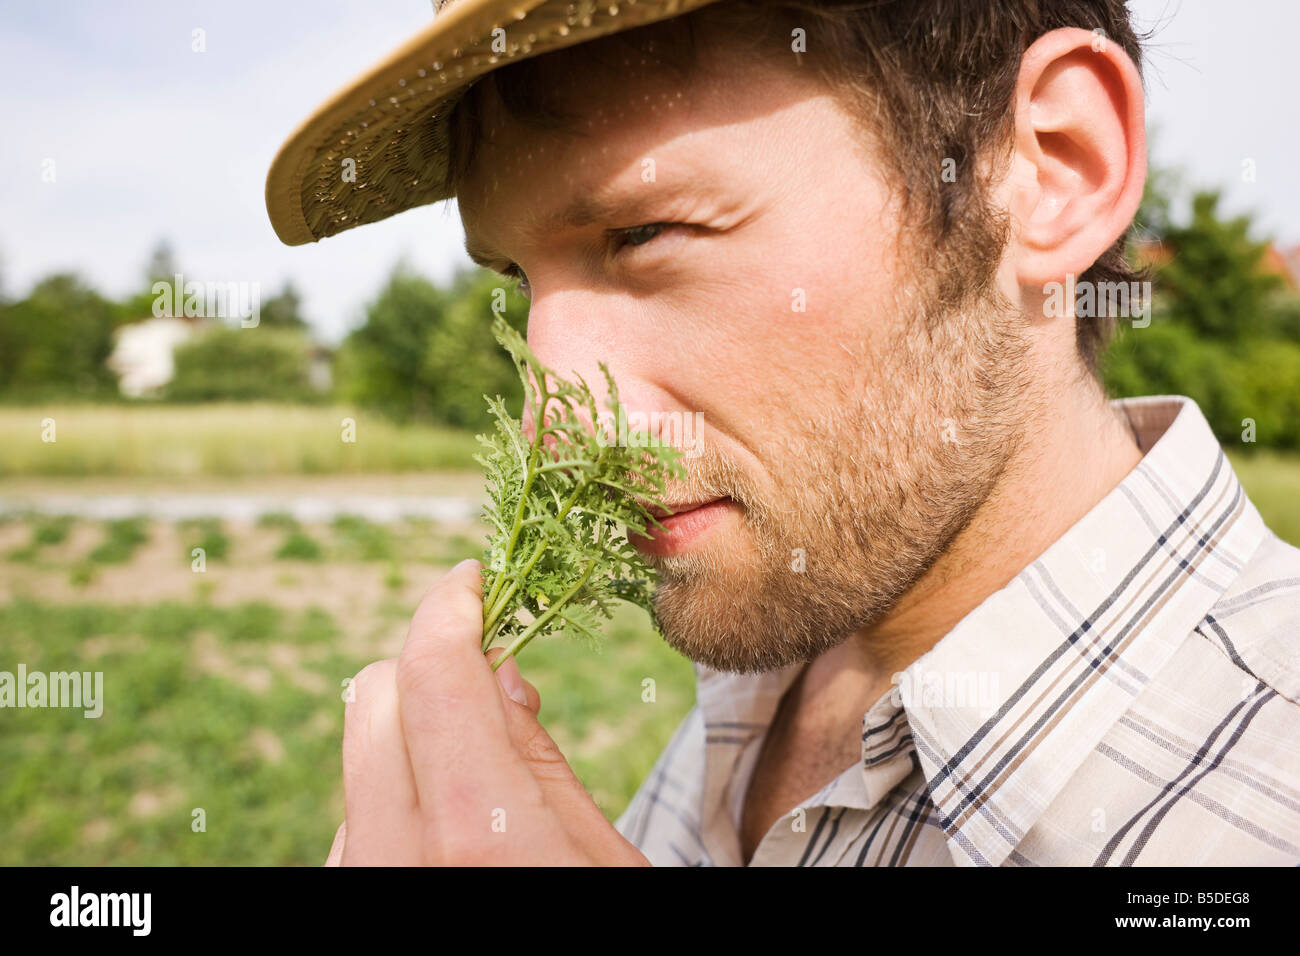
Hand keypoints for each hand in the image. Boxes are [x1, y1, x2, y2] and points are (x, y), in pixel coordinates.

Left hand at [324, 558, 649, 865]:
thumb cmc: (608, 939)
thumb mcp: (606, 857)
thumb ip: (540, 758)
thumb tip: (497, 672)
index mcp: (476, 830)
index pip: (433, 671)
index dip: (451, 605)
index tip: (473, 580)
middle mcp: (394, 853)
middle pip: (377, 693)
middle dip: (432, 661)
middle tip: (492, 673)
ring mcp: (360, 877)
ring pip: (363, 751)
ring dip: (419, 732)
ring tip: (487, 773)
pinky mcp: (345, 890)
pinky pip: (359, 809)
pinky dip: (405, 790)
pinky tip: (456, 829)